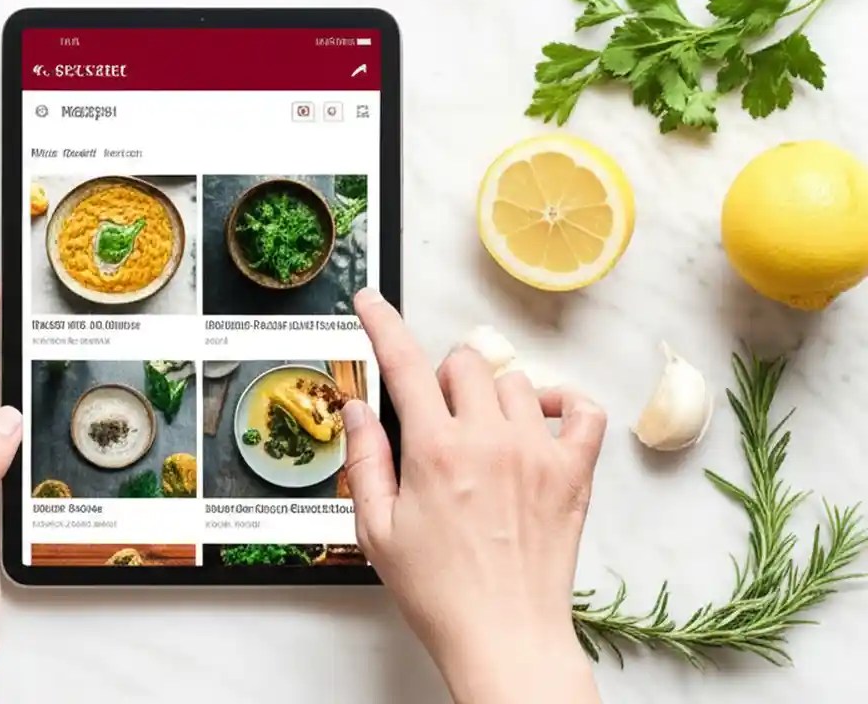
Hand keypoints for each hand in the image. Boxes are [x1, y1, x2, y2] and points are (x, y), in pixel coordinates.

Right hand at [343, 290, 605, 703]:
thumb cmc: (441, 593)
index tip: (371, 303)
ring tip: (481, 431)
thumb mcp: (376, 529)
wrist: (503, 636)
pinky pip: (581, 408)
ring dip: (491, 393)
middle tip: (434, 415)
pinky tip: (540, 418)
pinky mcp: (574, 471)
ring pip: (514, 380)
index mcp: (434, 450)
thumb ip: (366, 459)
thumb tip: (358, 410)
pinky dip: (562, 402)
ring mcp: (537, 451)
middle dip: (442, 377)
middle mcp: (489, 439)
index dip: (382, 324)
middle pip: (465, 362)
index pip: (406, 363)